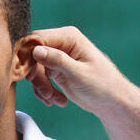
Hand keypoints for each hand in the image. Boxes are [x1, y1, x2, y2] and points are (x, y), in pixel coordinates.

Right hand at [19, 26, 138, 113]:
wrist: (112, 102)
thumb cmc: (102, 85)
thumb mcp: (79, 74)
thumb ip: (58, 61)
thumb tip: (36, 50)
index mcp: (69, 37)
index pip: (37, 39)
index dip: (27, 56)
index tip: (28, 75)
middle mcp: (61, 43)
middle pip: (32, 54)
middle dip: (35, 75)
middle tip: (46, 92)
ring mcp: (58, 56)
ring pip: (33, 69)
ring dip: (41, 86)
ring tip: (54, 99)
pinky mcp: (55, 70)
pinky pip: (39, 78)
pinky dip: (44, 91)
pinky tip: (56, 100)